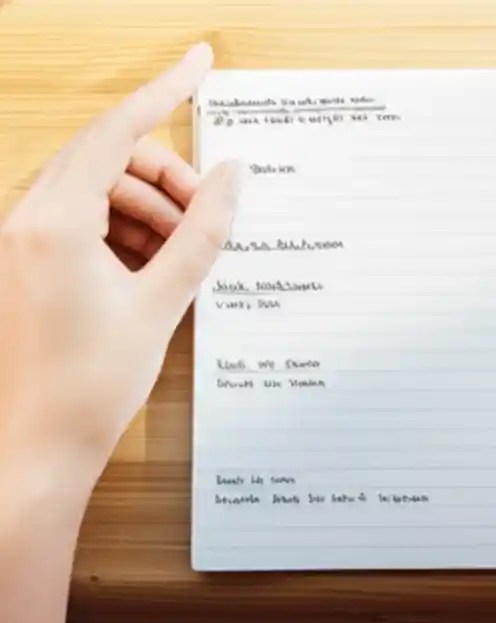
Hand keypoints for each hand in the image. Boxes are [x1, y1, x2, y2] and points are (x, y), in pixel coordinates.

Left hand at [0, 43, 241, 480]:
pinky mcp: (27, 261)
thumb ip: (204, 232)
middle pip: (109, 158)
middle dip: (167, 177)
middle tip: (211, 212)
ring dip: (148, 209)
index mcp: (53, 221)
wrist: (38, 447)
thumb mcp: (163, 302)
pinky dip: (124, 231)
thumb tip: (234, 179)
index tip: (198, 62)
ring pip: (97, 189)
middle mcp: (26, 220)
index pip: (117, 131)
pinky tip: (153, 270)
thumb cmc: (89, 385)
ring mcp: (21, 241)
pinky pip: (82, 219)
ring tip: (182, 256)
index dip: (164, 91)